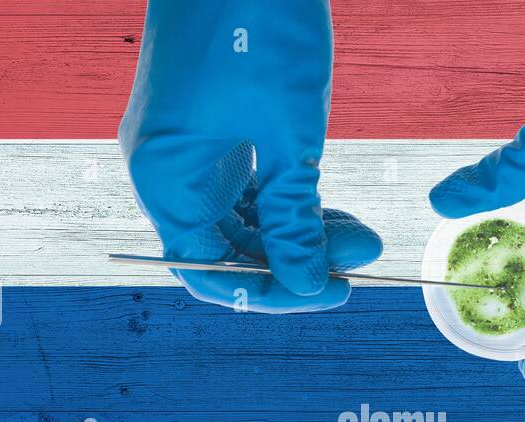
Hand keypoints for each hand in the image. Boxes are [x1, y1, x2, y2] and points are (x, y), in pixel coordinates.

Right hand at [120, 0, 380, 312]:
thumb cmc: (256, 24)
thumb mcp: (288, 137)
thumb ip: (294, 219)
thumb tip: (306, 285)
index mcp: (166, 180)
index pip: (209, 272)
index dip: (270, 293)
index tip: (329, 291)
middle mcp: (163, 170)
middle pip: (227, 248)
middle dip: (296, 259)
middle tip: (361, 259)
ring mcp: (182, 147)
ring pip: (239, 218)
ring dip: (296, 231)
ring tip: (359, 233)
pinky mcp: (203, 126)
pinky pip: (240, 184)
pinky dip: (283, 198)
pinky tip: (327, 204)